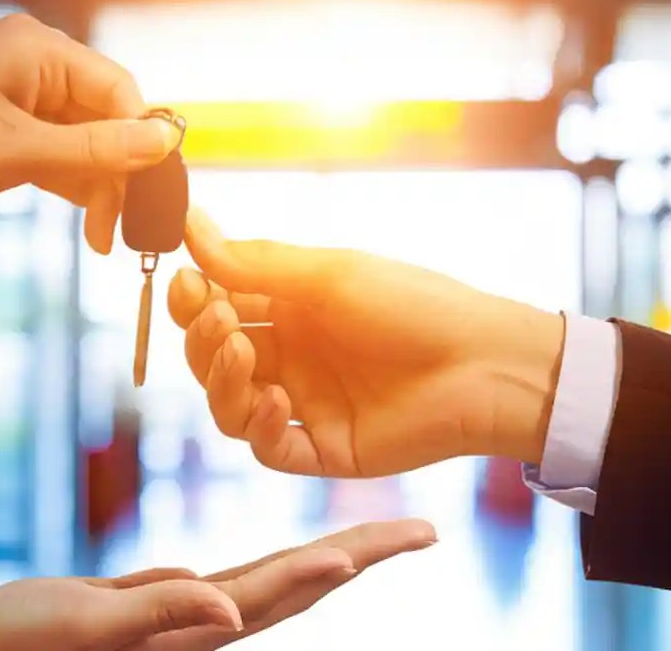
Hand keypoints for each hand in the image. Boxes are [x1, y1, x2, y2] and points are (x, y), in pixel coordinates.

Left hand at [0, 12, 179, 252]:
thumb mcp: (18, 152)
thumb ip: (96, 150)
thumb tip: (166, 141)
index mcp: (41, 50)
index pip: (121, 94)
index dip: (143, 146)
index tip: (150, 201)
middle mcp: (35, 62)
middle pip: (107, 117)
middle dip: (118, 174)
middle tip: (121, 230)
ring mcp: (18, 91)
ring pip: (83, 139)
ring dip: (96, 185)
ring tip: (103, 236)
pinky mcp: (3, 120)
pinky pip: (55, 148)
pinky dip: (69, 181)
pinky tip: (86, 221)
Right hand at [0, 519, 435, 650]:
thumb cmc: (18, 645)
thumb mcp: (87, 626)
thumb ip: (158, 616)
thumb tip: (232, 609)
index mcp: (192, 630)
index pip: (283, 590)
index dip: (336, 562)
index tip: (393, 540)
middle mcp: (201, 626)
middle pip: (299, 584)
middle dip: (362, 554)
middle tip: (424, 531)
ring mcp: (185, 618)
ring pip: (274, 582)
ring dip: (331, 559)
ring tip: (381, 542)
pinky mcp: (159, 606)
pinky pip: (234, 581)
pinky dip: (276, 568)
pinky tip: (296, 563)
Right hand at [168, 209, 566, 476]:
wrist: (483, 364)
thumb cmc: (414, 305)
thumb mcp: (329, 274)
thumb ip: (254, 261)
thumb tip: (190, 221)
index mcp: (292, 307)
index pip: (217, 306)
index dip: (193, 299)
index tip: (187, 283)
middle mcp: (293, 356)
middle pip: (214, 357)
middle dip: (203, 339)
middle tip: (221, 320)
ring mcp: (306, 404)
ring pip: (230, 406)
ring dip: (221, 382)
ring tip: (243, 354)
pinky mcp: (325, 448)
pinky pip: (268, 449)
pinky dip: (258, 427)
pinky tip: (275, 402)